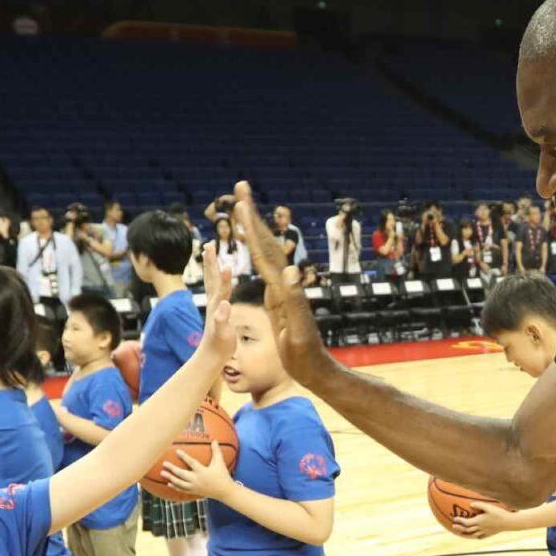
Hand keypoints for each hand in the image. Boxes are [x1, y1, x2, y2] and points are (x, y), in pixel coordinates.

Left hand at [159, 443, 233, 500]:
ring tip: (162, 473)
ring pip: (179, 483)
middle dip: (172, 469)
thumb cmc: (223, 476)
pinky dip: (175, 487)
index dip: (184, 457)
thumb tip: (214, 440)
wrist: (225, 492)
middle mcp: (197, 480)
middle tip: (164, 464)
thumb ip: (216, 451)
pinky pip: (182, 489)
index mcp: (203, 472)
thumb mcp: (220, 463)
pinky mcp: (194, 491)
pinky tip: (169, 484)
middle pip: (182, 474)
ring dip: (170, 478)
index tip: (177, 451)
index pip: (192, 463)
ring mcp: (194, 487)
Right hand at [234, 180, 325, 382]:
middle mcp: (282, 282)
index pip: (263, 248)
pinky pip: (263, 269)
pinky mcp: (278, 300)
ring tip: (242, 208)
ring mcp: (280, 290)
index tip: (240, 200)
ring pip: (264, 251)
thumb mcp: (299, 329)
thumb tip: (289, 270)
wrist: (316, 369)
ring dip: (253, 228)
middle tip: (241, 186)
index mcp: (282, 286)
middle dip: (251, 215)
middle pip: (265, 241)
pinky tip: (252, 248)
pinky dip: (255, 253)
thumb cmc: (306, 354)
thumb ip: (295, 300)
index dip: (251, 225)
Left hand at [451, 503, 513, 538]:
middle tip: (454, 526)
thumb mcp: (489, 507)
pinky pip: (481, 537)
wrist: (509, 522)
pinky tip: (476, 536)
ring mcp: (485, 532)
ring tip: (461, 533)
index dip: (459, 521)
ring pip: (473, 535)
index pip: (466, 522)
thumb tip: (470, 504)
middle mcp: (480, 528)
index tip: (455, 519)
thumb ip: (479, 505)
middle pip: (467, 530)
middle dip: (460, 528)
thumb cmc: (499, 513)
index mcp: (479, 521)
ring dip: (466, 534)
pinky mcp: (490, 534)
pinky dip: (476, 536)